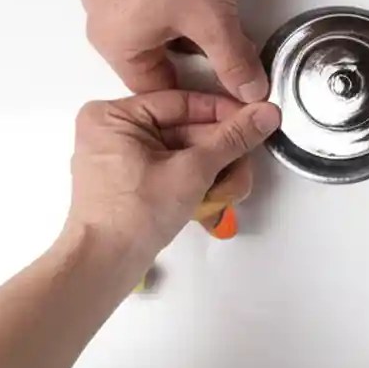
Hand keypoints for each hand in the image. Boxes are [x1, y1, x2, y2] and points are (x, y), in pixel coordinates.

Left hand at [68, 90, 280, 265]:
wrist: (104, 265)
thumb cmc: (130, 216)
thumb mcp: (192, 170)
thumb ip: (232, 139)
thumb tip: (264, 114)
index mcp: (114, 115)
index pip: (181, 102)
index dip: (223, 112)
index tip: (254, 118)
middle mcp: (114, 132)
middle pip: (185, 130)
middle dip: (220, 153)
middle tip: (246, 162)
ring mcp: (121, 159)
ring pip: (182, 154)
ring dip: (212, 173)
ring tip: (229, 191)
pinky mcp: (131, 183)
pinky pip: (171, 171)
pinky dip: (195, 184)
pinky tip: (214, 200)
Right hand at [81, 0, 268, 101]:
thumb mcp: (213, 19)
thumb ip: (233, 62)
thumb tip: (247, 87)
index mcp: (115, 44)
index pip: (158, 89)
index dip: (196, 94)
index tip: (223, 89)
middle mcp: (102, 19)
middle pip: (155, 57)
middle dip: (196, 56)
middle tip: (230, 49)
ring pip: (153, 24)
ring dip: (187, 25)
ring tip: (219, 13)